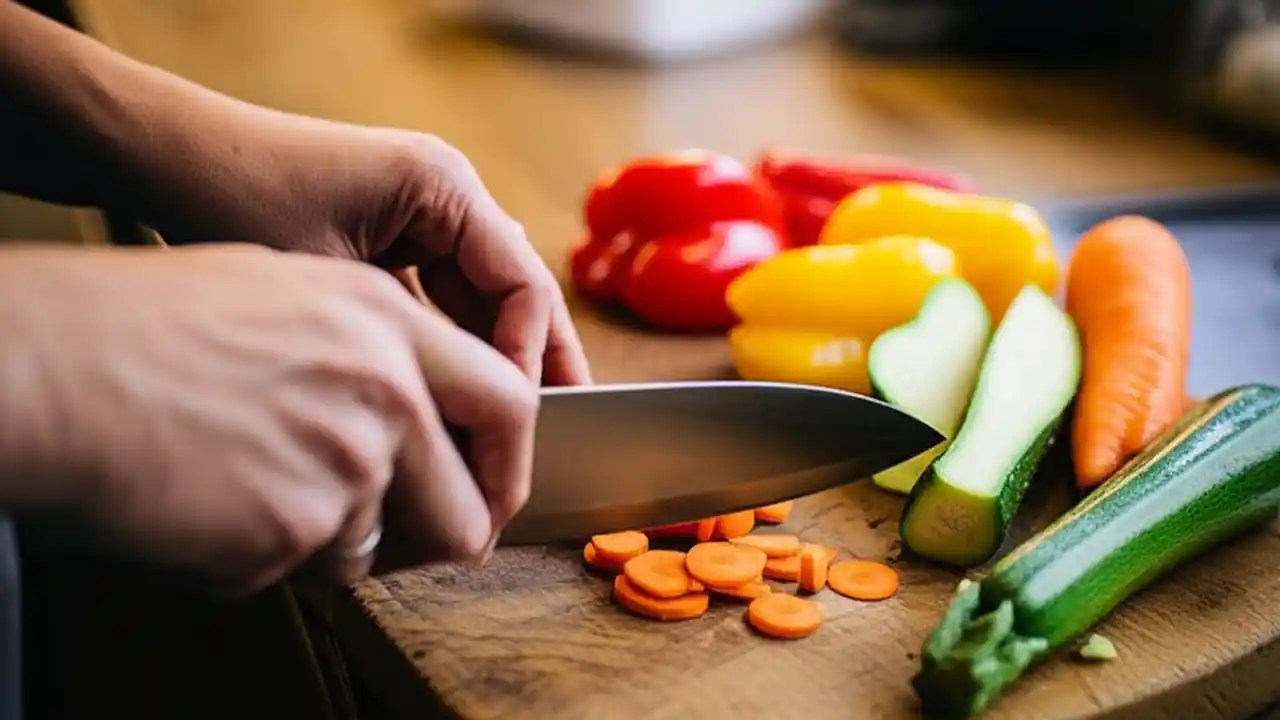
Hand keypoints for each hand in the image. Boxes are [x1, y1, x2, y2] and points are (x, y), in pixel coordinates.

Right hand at [0, 244, 536, 594]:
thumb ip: (368, 347)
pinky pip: (306, 569)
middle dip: (452, 537)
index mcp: (386, 320)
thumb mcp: (280, 292)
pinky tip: (210, 507)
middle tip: (419, 545)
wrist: (53, 370)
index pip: (508, 402)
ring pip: (379, 548)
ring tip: (250, 494)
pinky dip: (265, 558)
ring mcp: (347, 462)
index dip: (506, 460)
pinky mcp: (296, 527)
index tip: (489, 487)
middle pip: (474, 506)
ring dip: (330, 542)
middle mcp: (386, 389)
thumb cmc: (138, 325)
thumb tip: (417, 404)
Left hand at [122, 106, 590, 387]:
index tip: (517, 425)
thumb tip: (458, 414)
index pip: (523, 287)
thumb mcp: (327, 284)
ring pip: (487, 298)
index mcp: (445, 189)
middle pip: (517, 292)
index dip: (528, 361)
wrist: (168, 155)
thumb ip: (405, 341)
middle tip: (563, 429)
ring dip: (498, 359)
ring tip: (520, 426)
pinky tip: (459, 396)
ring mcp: (423, 212)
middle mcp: (447, 195)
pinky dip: (456, 345)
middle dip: (536, 363)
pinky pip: (447, 297)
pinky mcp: (394, 233)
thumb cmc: (236, 199)